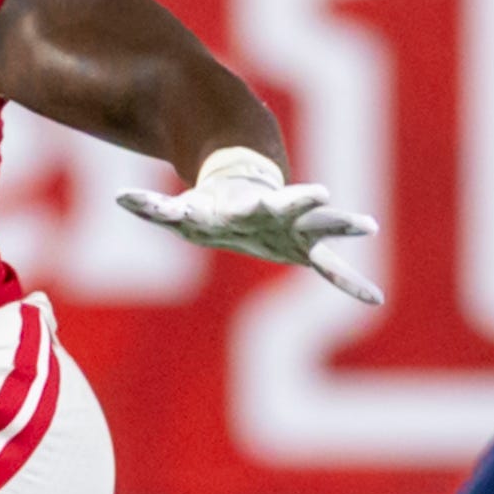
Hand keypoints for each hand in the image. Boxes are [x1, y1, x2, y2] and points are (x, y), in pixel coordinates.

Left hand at [119, 148, 381, 305]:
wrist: (240, 194)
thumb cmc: (208, 208)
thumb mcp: (179, 212)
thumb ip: (152, 208)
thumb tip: (120, 199)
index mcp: (247, 206)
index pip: (256, 203)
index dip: (260, 205)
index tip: (279, 196)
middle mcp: (276, 215)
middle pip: (297, 209)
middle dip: (311, 205)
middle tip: (330, 198)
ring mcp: (295, 231)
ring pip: (323, 230)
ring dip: (343, 228)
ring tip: (369, 226)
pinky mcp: (303, 251)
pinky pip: (331, 270)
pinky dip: (351, 284)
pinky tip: (373, 299)